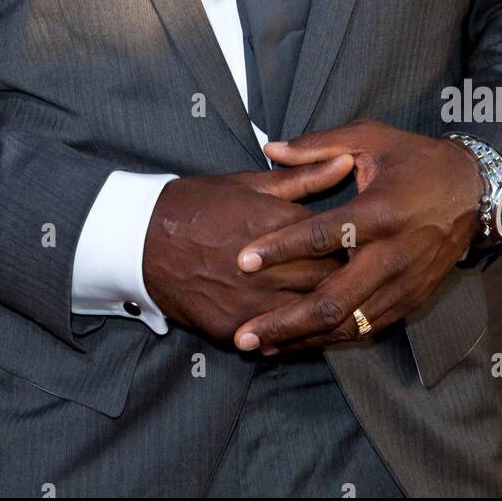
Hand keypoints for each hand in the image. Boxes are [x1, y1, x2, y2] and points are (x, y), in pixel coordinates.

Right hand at [142, 153, 354, 344]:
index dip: (352, 241)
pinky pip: (277, 339)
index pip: (336, 239)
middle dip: (345, 277)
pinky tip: (302, 327)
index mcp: (274, 223)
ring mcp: (249, 301)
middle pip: (329, 279)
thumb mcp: (250, 183)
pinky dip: (292, 334)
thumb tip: (346, 161)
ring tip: (336, 303)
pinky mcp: (233, 327)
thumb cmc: (199, 204)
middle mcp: (266, 265)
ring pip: (309, 315)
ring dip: (324, 309)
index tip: (361, 240)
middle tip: (359, 274)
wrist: (141, 239)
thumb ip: (304, 177)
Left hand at [231, 120, 484, 354]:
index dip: (280, 249)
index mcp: (378, 212)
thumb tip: (269, 149)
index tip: (241, 261)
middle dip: (284, 321)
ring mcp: (403, 284)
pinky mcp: (410, 300)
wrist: (474, 191)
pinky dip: (330, 339)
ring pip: (348, 325)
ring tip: (261, 346)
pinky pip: (366, 328)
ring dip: (302, 338)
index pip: (322, 236)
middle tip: (242, 334)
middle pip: (332, 301)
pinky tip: (299, 342)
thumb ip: (317, 146)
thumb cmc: (414, 159)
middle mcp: (392, 256)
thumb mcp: (369, 138)